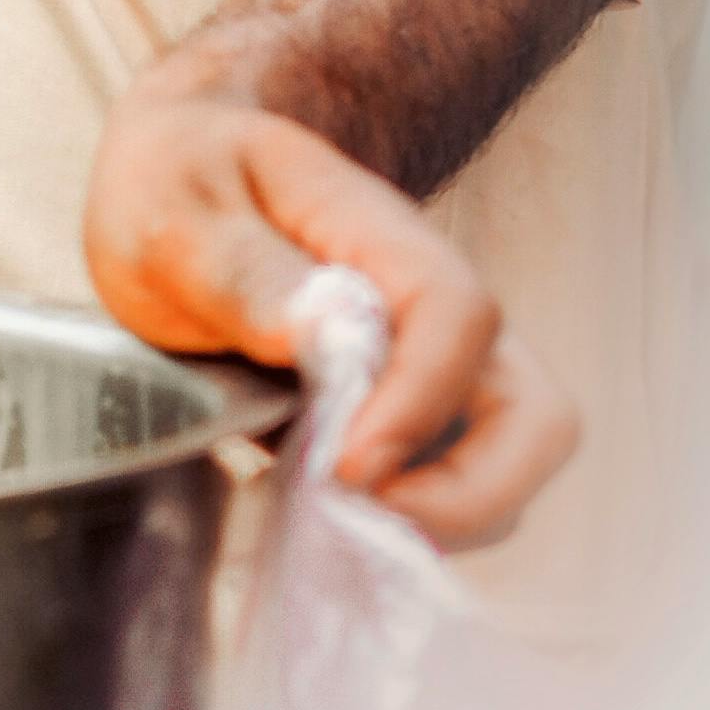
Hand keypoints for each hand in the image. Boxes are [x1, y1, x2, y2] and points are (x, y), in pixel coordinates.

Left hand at [83, 66, 578, 556]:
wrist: (175, 184)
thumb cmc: (180, 185)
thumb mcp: (175, 211)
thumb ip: (242, 270)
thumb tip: (321, 332)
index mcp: (378, 234)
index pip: (458, 312)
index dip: (419, 403)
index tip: (341, 468)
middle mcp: (430, 307)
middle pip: (535, 412)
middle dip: (476, 494)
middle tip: (359, 518)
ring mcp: (427, 365)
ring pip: (507, 463)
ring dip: (444, 518)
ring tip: (330, 525)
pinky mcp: (400, 417)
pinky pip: (448, 486)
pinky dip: (407, 522)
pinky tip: (314, 518)